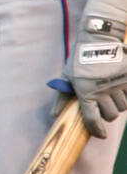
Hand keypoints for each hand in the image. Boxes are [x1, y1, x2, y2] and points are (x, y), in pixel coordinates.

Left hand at [50, 18, 126, 137]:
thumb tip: (54, 115)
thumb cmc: (80, 58)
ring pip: (122, 107)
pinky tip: (120, 91)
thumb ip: (62, 97)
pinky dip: (126, 97)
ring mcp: (117, 85)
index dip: (96, 130)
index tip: (100, 134)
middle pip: (110, 115)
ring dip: (117, 105)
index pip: (92, 119)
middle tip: (104, 107)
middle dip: (107, 115)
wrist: (98, 39)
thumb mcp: (68, 76)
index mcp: (85, 93)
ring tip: (112, 97)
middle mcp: (102, 91)